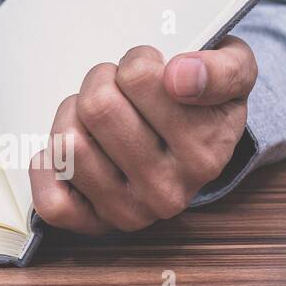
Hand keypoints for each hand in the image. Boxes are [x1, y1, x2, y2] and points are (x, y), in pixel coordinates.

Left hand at [29, 36, 255, 234]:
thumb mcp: (236, 71)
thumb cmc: (204, 101)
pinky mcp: (94, 225)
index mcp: (205, 151)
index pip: (139, 76)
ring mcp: (131, 213)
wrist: (197, 147)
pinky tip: (72, 148)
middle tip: (119, 91)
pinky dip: (48, 168)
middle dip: (101, 84)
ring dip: (73, 118)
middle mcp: (170, 191)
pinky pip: (51, 201)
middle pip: (97, 106)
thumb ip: (221, 68)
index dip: (138, 60)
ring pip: (68, 144)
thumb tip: (179, 78)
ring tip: (98, 118)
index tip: (154, 71)